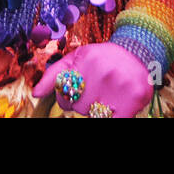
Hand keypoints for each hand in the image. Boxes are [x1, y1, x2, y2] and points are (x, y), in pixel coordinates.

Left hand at [33, 42, 152, 117]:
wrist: (137, 52)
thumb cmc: (102, 58)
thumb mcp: (77, 58)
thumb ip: (54, 75)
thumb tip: (36, 93)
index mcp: (85, 61)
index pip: (64, 97)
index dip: (68, 99)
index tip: (77, 91)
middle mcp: (102, 72)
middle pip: (80, 108)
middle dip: (85, 103)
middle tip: (96, 90)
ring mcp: (120, 85)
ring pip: (95, 115)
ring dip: (98, 111)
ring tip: (106, 95)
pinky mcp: (134, 97)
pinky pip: (114, 120)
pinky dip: (112, 117)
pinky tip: (114, 108)